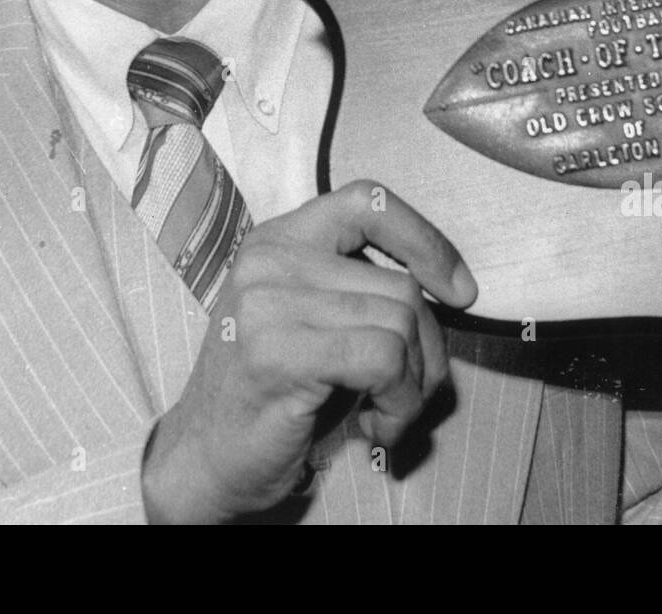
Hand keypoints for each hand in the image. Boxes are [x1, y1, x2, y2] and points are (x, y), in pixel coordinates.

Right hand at [142, 181, 476, 522]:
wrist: (203, 459)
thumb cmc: (273, 394)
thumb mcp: (316, 320)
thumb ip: (363, 291)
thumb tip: (450, 291)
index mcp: (279, 239)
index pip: (367, 201)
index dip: (424, 239)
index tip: (458, 289)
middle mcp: (269, 259)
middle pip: (399, 284)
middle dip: (426, 350)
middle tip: (406, 394)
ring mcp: (267, 302)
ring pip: (399, 324)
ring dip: (413, 386)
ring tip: (385, 413)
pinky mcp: (276, 350)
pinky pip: (384, 360)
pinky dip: (399, 403)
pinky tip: (374, 426)